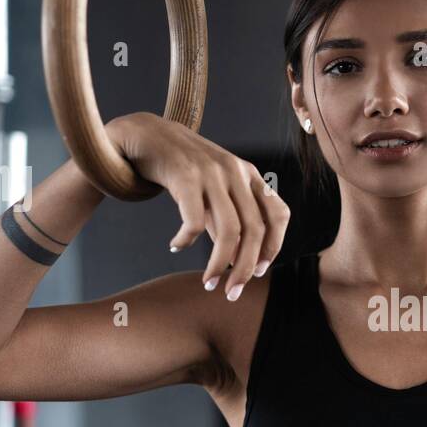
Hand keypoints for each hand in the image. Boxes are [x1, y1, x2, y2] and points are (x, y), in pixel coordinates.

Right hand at [105, 112, 289, 298]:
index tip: (258, 271)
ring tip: (208, 282)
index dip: (273, 246)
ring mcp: (212, 172)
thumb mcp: (215, 191)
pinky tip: (177, 246)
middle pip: (255, 230)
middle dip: (245, 268)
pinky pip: (194, 221)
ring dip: (219, 264)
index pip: (278, 214)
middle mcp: (236, 171)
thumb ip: (229, 220)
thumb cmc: (185, 170)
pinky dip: (187, 241)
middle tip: (231, 292)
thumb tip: (240, 261)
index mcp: (250, 175)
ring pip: (229, 230)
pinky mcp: (185, 176)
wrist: (148, 134)